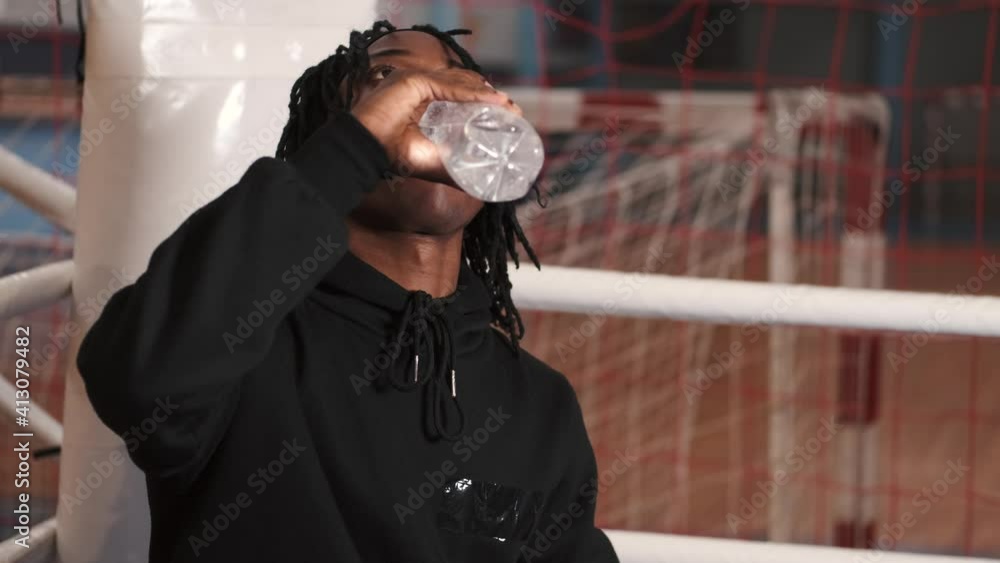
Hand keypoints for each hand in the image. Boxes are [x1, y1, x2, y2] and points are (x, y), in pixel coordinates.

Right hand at [350, 68, 516, 184]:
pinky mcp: (412, 81)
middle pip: (462, 87)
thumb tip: (483, 188)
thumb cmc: (391, 158)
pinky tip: (491, 101)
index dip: (482, 103)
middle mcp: (419, 88)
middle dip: (490, 99)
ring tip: (508, 107)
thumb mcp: (432, 164)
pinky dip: (471, 94)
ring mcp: (414, 81)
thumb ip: (454, 169)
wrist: (364, 154)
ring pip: (458, 84)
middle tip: (514, 112)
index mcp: (422, 104)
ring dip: (486, 95)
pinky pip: (448, 86)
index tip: (506, 115)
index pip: (458, 96)